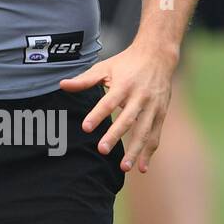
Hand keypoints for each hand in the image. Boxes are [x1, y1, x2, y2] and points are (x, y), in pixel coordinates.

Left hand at [58, 41, 177, 172]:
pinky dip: (149, 152)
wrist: (157, 56)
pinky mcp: (161, 113)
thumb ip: (84, 79)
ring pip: (144, 131)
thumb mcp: (104, 67)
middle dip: (115, 136)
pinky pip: (155, 135)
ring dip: (135, 150)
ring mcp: (153, 106)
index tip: (85, 127)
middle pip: (127, 119)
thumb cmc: (126, 63)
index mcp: (124, 84)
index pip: (108, 101)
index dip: (97, 115)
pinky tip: (142, 168)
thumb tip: (62, 85)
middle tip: (102, 150)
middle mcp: (140, 96)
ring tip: (124, 167)